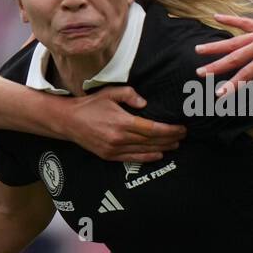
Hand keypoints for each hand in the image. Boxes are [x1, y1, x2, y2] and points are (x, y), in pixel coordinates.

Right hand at [61, 86, 185, 162]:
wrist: (68, 121)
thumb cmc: (90, 105)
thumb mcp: (110, 93)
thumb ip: (129, 95)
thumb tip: (145, 104)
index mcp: (121, 122)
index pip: (152, 128)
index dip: (169, 130)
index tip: (181, 128)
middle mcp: (119, 138)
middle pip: (152, 141)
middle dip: (170, 139)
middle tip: (183, 135)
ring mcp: (114, 149)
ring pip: (144, 151)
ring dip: (163, 148)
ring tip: (176, 145)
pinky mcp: (109, 156)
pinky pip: (133, 159)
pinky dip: (147, 158)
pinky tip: (159, 155)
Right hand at [194, 13, 252, 95]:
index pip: (246, 75)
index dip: (231, 86)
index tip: (218, 94)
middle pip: (234, 58)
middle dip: (215, 67)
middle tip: (199, 73)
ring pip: (233, 40)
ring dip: (216, 46)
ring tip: (198, 49)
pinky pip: (244, 22)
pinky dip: (230, 19)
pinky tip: (216, 16)